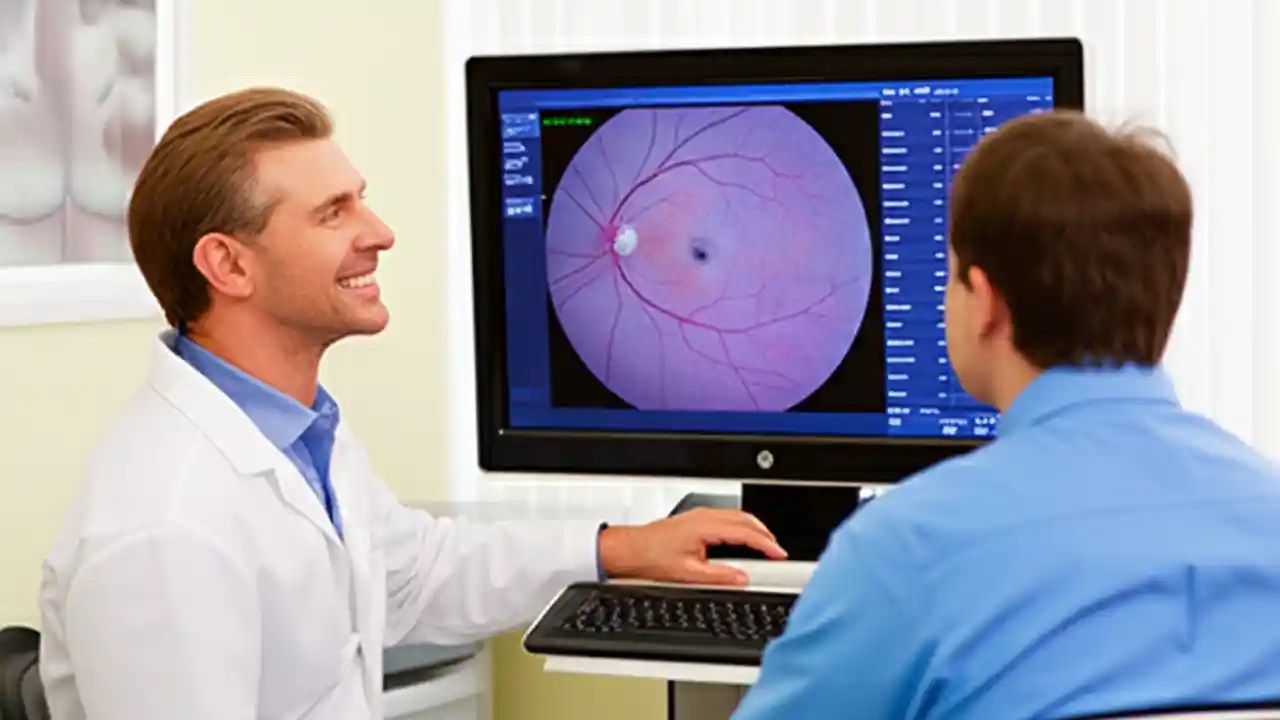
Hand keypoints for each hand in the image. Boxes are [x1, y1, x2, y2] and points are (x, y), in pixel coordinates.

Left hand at [598, 508, 786, 585]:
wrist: (631, 549)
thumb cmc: (652, 557)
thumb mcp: (688, 573)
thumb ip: (719, 576)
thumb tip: (741, 578)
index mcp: (705, 527)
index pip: (744, 533)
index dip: (765, 544)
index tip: (778, 553)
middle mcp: (704, 517)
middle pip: (745, 520)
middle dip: (764, 534)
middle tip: (777, 550)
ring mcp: (700, 515)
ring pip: (737, 516)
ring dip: (754, 529)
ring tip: (765, 545)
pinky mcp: (696, 519)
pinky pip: (727, 518)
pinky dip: (741, 527)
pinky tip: (743, 539)